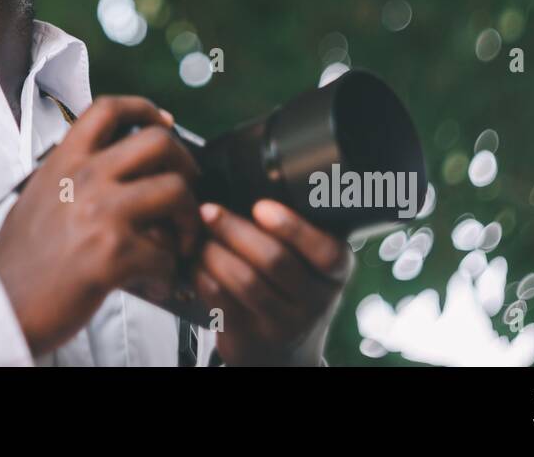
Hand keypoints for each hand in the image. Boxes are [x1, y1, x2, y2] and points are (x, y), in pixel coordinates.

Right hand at [0, 96, 201, 356]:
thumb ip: (73, 175)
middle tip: (186, 187)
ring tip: (180, 241)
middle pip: (158, 143)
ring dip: (188, 219)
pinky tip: (156, 281)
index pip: (109, 110)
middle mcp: (84, 179)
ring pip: (176, 191)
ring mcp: (100, 213)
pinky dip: (169, 271)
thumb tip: (109, 167)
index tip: (164, 123)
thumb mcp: (38, 195)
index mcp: (64, 162)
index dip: (146, 109)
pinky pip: (167, 253)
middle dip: (185, 164)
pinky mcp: (113, 254)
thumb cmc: (17, 260)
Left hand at [192, 200, 353, 365]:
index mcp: (336, 272)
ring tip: (201, 236)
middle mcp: (316, 300)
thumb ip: (294, 231)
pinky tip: (197, 263)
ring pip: (245, 280)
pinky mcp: (252, 338)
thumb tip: (252, 182)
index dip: (292, 227)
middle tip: (209, 210)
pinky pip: (222, 300)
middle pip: (275, 260)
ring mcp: (285, 324)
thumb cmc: (293, 291)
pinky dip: (203, 275)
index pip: (324, 250)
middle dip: (235, 229)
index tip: (261, 206)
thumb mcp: (311, 263)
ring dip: (215, 252)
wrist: (285, 352)